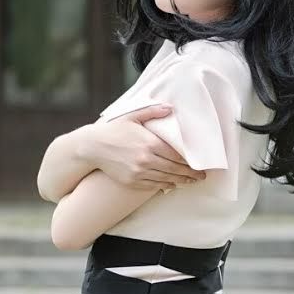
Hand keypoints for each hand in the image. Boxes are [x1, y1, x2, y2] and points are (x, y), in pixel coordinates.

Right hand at [88, 105, 207, 191]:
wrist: (92, 147)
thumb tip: (170, 107)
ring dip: (181, 181)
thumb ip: (152, 111)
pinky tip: (173, 184)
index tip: (199, 163)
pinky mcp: (132, 181)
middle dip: (190, 174)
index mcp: (150, 143)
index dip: (190, 161)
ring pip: (166, 179)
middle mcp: (146, 159)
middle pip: (174, 169)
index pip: (176, 155)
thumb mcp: (132, 116)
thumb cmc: (113, 130)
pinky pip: (154, 186)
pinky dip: (165, 186)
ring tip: (191, 181)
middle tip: (201, 176)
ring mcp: (139, 172)